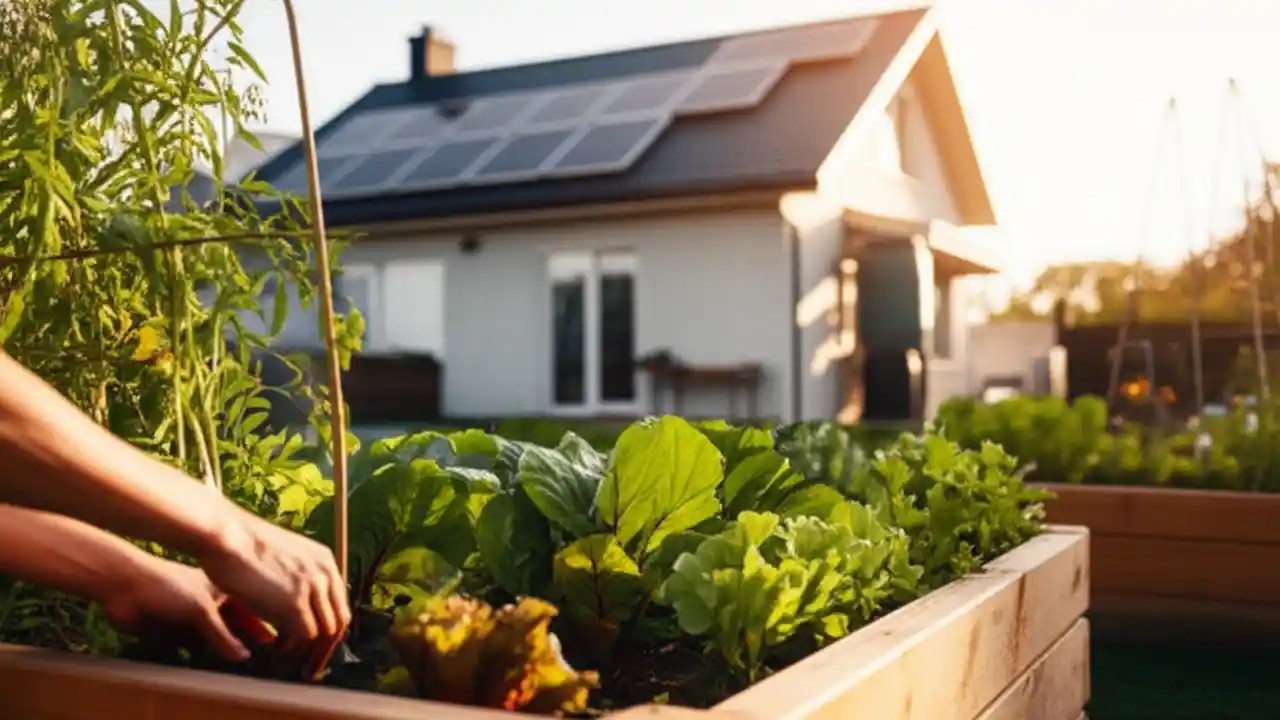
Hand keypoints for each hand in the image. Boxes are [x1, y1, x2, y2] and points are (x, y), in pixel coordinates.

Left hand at [101, 557, 250, 661]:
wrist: (124, 587)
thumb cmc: (169, 586)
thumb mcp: (202, 609)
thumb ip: (222, 634)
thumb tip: (244, 657)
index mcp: (222, 591)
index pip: (247, 611)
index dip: (259, 626)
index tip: (273, 644)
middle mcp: (209, 607)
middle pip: (230, 629)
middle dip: (239, 644)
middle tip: (257, 661)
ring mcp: (191, 622)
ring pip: (210, 643)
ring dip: (216, 654)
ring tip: (231, 668)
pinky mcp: (173, 636)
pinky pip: (189, 652)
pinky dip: (194, 659)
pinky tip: (203, 668)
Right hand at [198, 505, 348, 671]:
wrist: (225, 536)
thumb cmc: (241, 545)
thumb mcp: (282, 556)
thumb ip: (297, 575)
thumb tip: (300, 604)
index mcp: (325, 560)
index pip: (339, 605)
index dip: (329, 631)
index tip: (317, 648)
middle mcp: (325, 573)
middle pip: (338, 622)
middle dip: (324, 648)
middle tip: (309, 665)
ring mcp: (312, 587)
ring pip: (323, 632)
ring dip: (308, 652)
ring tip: (290, 659)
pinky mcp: (294, 603)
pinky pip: (305, 636)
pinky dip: (293, 648)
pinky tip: (278, 651)